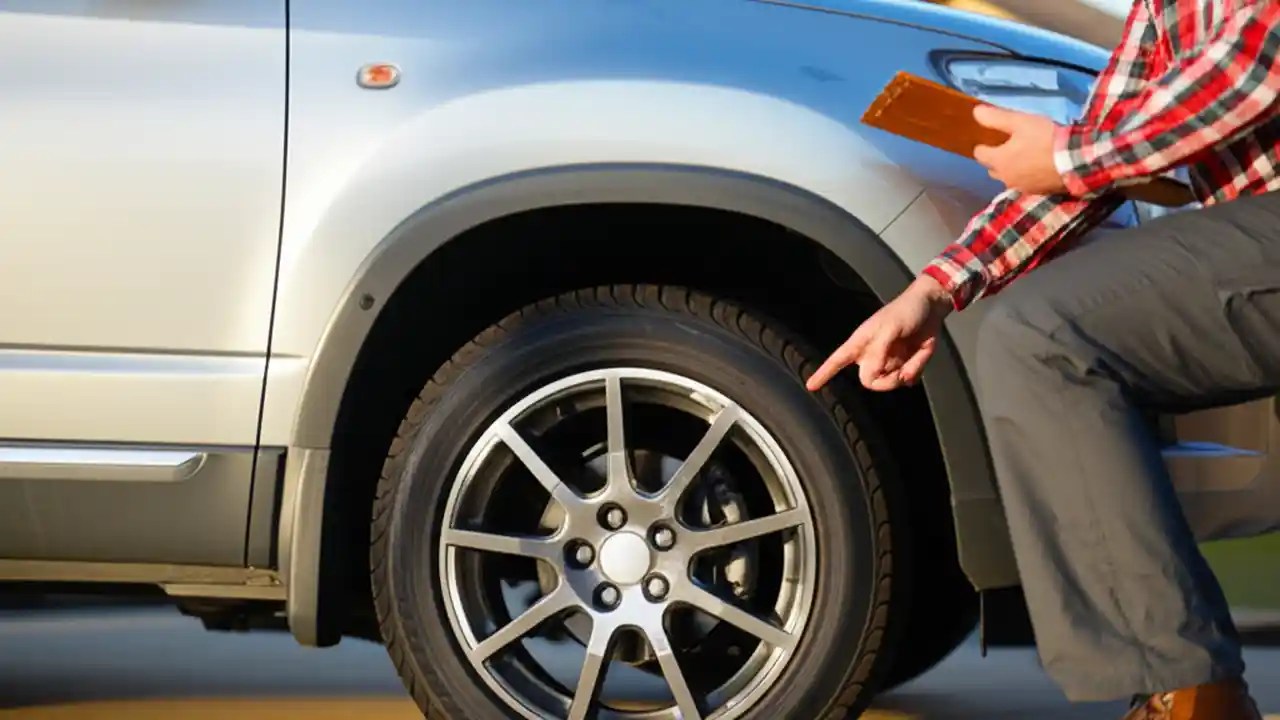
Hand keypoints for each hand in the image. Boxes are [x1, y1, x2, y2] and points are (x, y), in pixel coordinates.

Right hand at [806, 275, 952, 392]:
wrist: (932, 307)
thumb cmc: (906, 311)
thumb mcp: (890, 327)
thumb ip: (879, 350)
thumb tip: (870, 375)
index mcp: (862, 343)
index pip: (837, 360)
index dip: (824, 373)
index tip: (811, 386)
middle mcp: (872, 355)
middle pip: (869, 381)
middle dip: (886, 382)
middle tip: (901, 374)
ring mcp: (888, 361)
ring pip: (891, 382)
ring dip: (905, 372)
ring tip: (915, 355)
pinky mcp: (904, 364)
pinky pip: (907, 379)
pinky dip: (916, 371)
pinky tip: (919, 356)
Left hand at [972, 105, 1067, 195]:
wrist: (1074, 161)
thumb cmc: (1044, 139)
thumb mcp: (1020, 122)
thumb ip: (996, 118)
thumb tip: (976, 112)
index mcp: (998, 161)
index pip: (979, 155)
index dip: (983, 146)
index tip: (989, 140)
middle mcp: (1005, 178)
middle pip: (992, 169)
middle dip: (996, 159)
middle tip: (1006, 148)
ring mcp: (1021, 187)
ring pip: (1008, 178)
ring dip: (1011, 170)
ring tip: (1022, 159)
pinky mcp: (1037, 192)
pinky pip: (1025, 184)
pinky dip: (1026, 177)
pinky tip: (1036, 169)